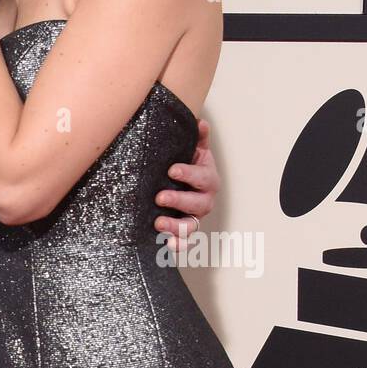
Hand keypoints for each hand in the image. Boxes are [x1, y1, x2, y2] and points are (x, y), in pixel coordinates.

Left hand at [154, 117, 218, 251]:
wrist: (183, 182)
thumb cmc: (187, 165)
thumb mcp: (193, 150)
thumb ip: (198, 138)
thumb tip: (200, 122)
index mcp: (207, 178)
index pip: (201, 177)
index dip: (188, 174)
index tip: (172, 170)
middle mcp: (204, 199)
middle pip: (198, 203)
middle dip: (179, 200)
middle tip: (160, 197)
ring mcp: (195, 216)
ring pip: (191, 225)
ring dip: (176, 226)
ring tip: (159, 222)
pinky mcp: (185, 230)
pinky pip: (186, 241)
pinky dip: (178, 245)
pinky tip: (167, 245)